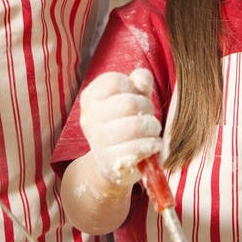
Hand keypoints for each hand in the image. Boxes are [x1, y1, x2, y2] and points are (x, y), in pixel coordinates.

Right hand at [79, 68, 161, 187]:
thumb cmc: (126, 121)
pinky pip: (136, 148)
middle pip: (129, 103)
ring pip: (135, 126)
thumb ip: (139, 81)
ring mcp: (97, 140)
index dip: (133, 88)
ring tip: (152, 131)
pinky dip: (152, 145)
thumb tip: (141, 78)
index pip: (114, 81)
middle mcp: (88, 117)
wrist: (113, 162)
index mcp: (90, 97)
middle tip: (149, 117)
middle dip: (147, 109)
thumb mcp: (134, 96)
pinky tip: (153, 145)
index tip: (136, 97)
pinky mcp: (108, 161)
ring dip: (152, 128)